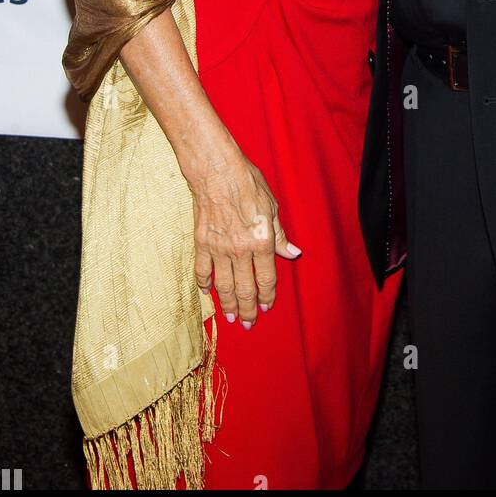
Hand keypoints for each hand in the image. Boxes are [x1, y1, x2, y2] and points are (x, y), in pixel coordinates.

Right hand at [187, 146, 301, 327]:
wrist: (216, 172)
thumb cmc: (248, 184)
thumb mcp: (272, 207)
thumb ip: (280, 236)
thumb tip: (293, 254)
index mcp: (261, 242)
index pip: (266, 278)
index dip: (267, 296)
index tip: (267, 307)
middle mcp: (240, 250)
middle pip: (245, 289)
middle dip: (248, 309)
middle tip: (249, 323)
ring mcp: (219, 249)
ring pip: (224, 286)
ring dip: (228, 304)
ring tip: (231, 317)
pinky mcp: (202, 243)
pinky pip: (202, 271)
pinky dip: (204, 284)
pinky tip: (208, 293)